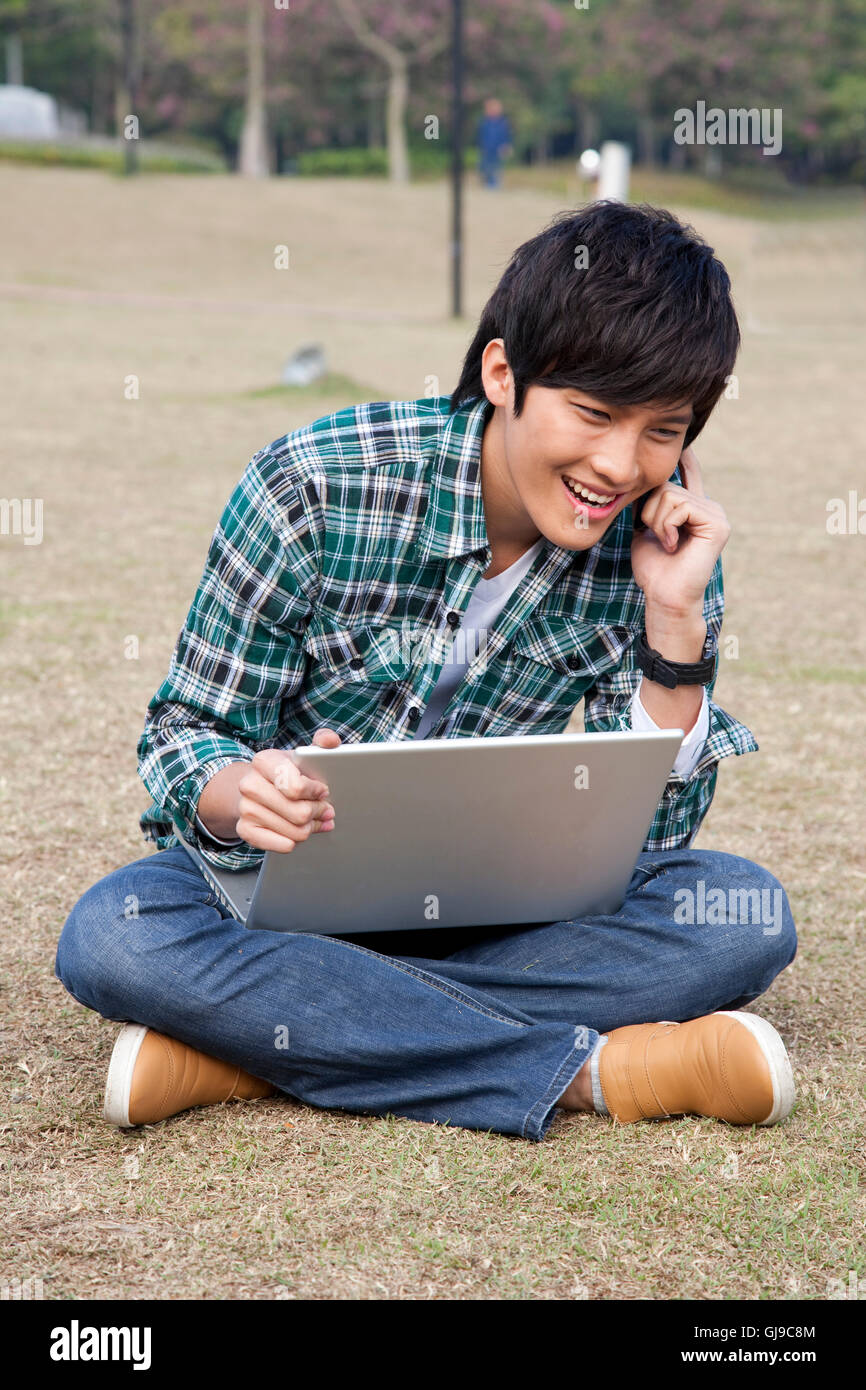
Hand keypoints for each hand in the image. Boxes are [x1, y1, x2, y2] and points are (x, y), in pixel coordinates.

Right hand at [235, 728, 340, 852]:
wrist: (256, 788)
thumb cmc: (288, 772)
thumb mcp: (303, 754)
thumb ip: (322, 743)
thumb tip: (331, 741)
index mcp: (264, 761)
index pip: (296, 787)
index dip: (316, 792)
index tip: (323, 791)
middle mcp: (249, 784)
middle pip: (298, 813)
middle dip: (318, 812)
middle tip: (326, 810)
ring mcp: (245, 809)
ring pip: (294, 832)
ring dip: (310, 828)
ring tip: (316, 820)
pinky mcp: (245, 830)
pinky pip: (282, 846)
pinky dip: (296, 842)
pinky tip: (300, 832)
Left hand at [630, 446, 730, 615]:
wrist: (664, 596)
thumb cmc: (654, 569)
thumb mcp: (645, 529)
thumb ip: (648, 505)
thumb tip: (641, 480)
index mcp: (694, 508)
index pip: (690, 474)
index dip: (685, 457)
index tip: (683, 442)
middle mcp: (709, 507)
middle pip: (666, 485)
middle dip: (649, 511)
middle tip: (658, 538)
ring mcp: (716, 514)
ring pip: (670, 495)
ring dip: (656, 521)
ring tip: (666, 543)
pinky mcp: (717, 524)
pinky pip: (681, 507)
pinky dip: (667, 526)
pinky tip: (674, 546)